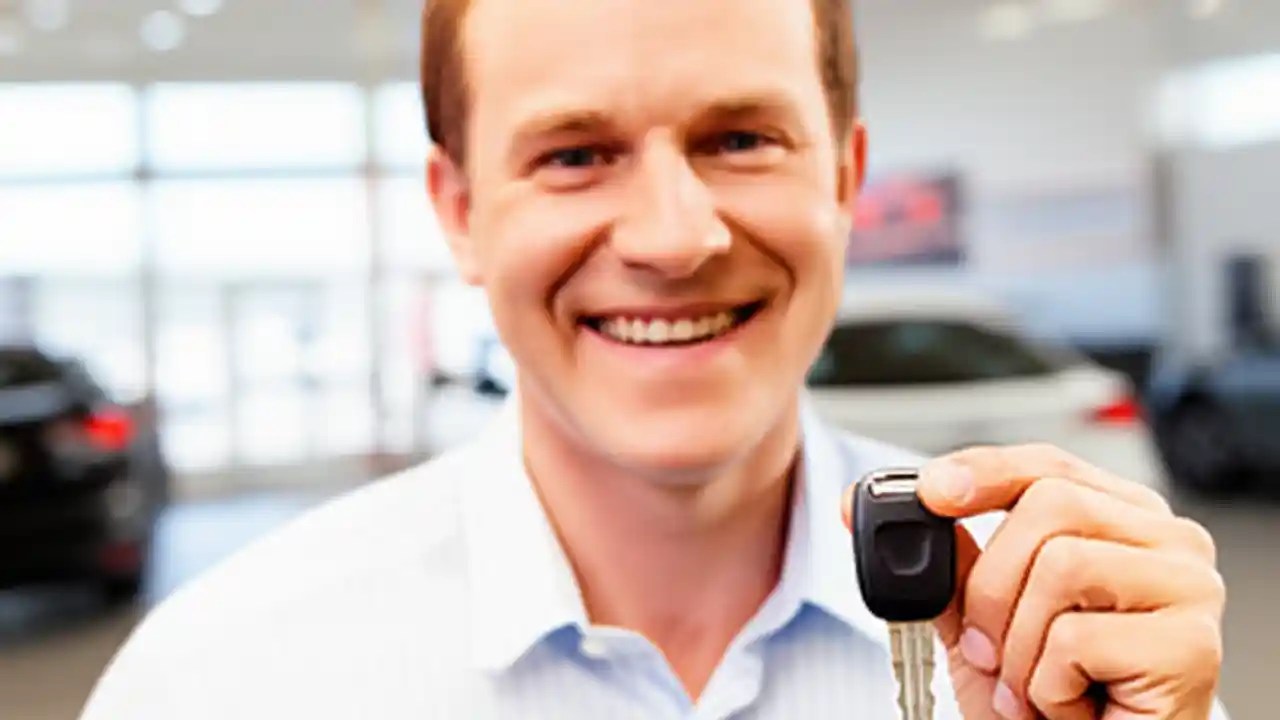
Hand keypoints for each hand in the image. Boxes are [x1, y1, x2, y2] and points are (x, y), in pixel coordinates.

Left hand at [844, 444, 1224, 719]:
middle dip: (992, 585)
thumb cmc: (1050, 704)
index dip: (985, 471)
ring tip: (1033, 686)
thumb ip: (952, 562)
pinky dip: (1048, 687)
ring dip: (1019, 646)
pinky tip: (1071, 707)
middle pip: (1049, 505)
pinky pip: (1076, 638)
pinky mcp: (1191, 647)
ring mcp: (1188, 589)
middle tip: (988, 649)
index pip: (1049, 466)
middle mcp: (1165, 543)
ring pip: (1062, 564)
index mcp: (1120, 521)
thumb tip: (879, 507)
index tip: (930, 492)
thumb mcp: (984, 622)